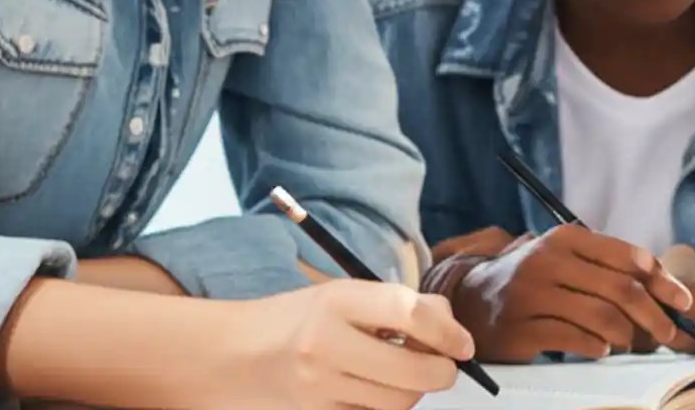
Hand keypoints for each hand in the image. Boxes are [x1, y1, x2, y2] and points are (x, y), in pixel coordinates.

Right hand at [212, 280, 474, 409]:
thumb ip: (396, 305)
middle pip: (414, 371)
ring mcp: (318, 388)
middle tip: (445, 364)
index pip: (409, 312)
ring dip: (414, 392)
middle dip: (442, 371)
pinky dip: (384, 408)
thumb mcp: (342, 295)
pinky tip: (373, 392)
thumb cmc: (298, 319)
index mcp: (337, 300)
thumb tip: (450, 324)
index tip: (463, 343)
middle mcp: (326, 344)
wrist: (231, 355)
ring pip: (399, 403)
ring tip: (402, 374)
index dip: (448, 330)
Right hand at [451, 225, 692, 362]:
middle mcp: (546, 261)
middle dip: (655, 313)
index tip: (682, 300)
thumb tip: (668, 289)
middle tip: (670, 332)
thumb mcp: (568, 261)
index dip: (661, 279)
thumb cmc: (537, 280)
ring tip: (631, 341)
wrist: (474, 300)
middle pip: (620, 289)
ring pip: (602, 317)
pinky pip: (575, 340)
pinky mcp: (521, 329)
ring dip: (628, 334)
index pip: (625, 256)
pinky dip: (598, 347)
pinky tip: (603, 348)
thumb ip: (611, 268)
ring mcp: (531, 295)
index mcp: (564, 238)